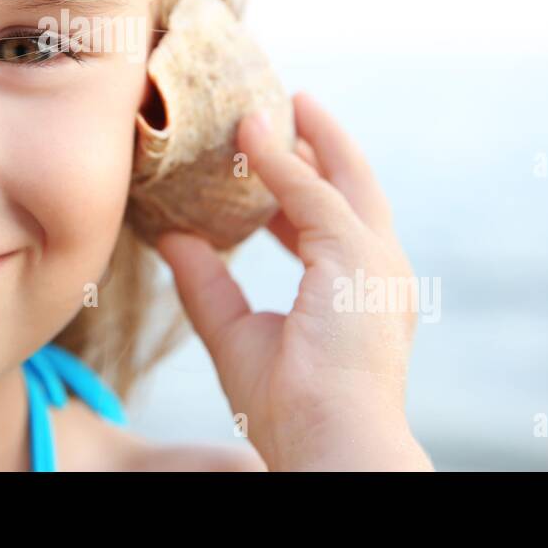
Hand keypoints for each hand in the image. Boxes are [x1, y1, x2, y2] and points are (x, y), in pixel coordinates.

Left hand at [154, 91, 432, 470]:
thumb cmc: (292, 408)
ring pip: (341, 177)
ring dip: (307, 137)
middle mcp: (377, 268)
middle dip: (321, 143)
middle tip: (289, 107)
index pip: (330, 219)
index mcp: (358, 288)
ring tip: (276, 103)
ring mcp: (376, 261)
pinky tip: (249, 136)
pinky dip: (280, 161)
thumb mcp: (236, 334)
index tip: (268, 155)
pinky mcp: (359, 258)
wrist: (329, 443)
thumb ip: (206, 285)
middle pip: (352, 184)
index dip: (299, 184)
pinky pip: (312, 194)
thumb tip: (171, 239)